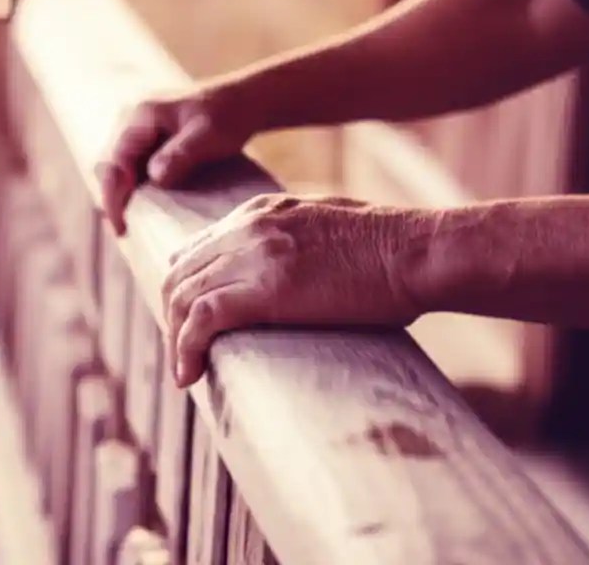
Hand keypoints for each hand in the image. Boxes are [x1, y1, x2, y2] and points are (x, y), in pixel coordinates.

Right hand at [98, 85, 258, 234]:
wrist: (244, 101)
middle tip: (122, 231)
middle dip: (113, 198)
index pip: (115, 161)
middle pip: (109, 166)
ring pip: (119, 170)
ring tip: (129, 225)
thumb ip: (181, 154)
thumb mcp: (208, 134)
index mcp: (141, 116)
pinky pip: (133, 169)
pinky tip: (143, 209)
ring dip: (122, 196)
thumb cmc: (228, 115)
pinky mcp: (151, 143)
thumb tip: (155, 178)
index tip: (121, 225)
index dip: (113, 196)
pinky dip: (135, 190)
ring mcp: (140, 133)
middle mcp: (133, 123)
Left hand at [162, 194, 431, 386]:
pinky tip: (189, 375)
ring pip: (183, 298)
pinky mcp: (265, 289)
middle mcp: (247, 228)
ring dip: (176, 340)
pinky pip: (203, 320)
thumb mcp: (328, 227)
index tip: (188, 324)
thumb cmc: (391, 250)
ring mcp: (253, 255)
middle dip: (172, 318)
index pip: (195, 249)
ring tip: (184, 372)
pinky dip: (186, 349)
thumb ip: (296, 240)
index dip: (184, 290)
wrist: (416, 252)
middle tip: (183, 354)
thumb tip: (293, 274)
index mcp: (260, 212)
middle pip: (179, 275)